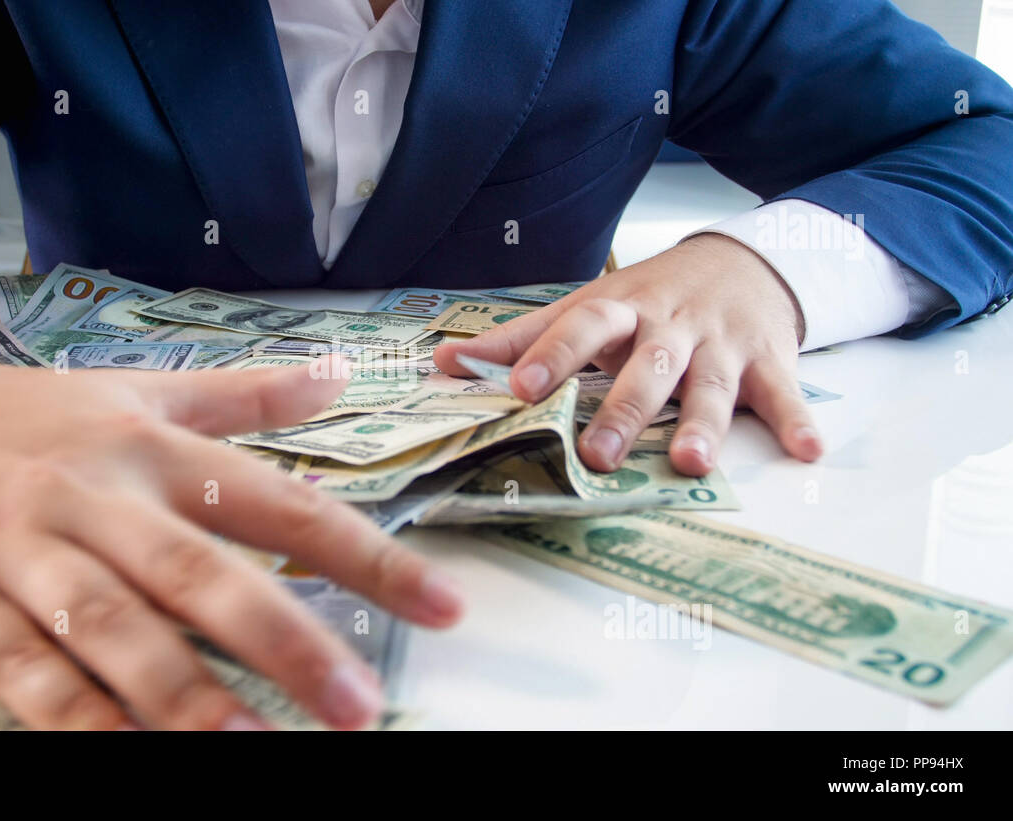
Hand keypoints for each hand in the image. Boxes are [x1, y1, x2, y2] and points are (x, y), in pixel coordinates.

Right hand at [0, 348, 463, 729]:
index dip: (366, 557)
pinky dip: (79, 716)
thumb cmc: (29, 418)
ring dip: (185, 694)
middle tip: (355, 706)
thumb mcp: (135, 391)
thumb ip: (242, 394)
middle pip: (199, 573)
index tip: (442, 607)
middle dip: (284, 642)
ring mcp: (16, 552)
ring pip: (111, 628)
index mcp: (150, 448)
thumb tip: (339, 377)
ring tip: (257, 749)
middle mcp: (92, 497)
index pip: (278, 505)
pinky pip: (22, 672)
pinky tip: (134, 753)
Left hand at [436, 234, 822, 474]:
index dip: (551, 355)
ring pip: (710, 384)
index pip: (581, 326)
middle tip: (595, 454)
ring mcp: (722, 343)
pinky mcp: (769, 360)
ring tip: (689, 462)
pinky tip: (807, 451)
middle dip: (623, 408)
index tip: (519, 389)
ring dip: (702, 423)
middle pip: (646, 364)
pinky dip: (798, 420)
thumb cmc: (649, 297)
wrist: (744, 260)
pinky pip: (784, 392)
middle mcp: (671, 325)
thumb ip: (521, 339)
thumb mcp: (589, 306)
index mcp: (621, 308)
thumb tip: (442, 363)